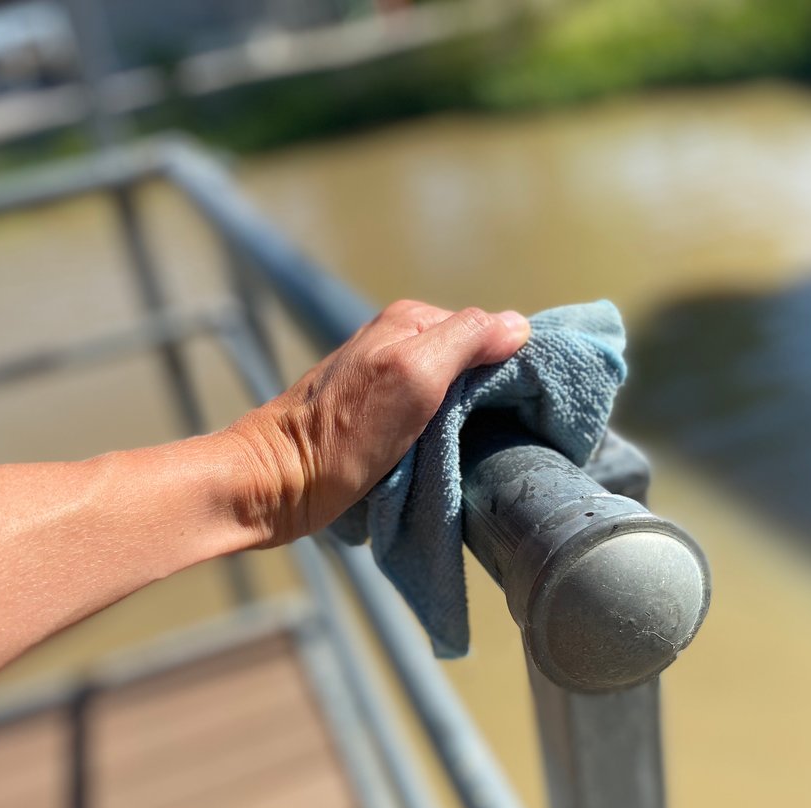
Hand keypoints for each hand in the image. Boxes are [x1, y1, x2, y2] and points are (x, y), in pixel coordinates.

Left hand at [227, 300, 530, 545]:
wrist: (278, 484)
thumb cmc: (344, 433)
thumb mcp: (414, 375)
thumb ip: (465, 340)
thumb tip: (517, 325)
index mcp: (410, 322)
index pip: (487, 332)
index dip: (513, 364)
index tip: (532, 405)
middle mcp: (398, 345)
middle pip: (471, 364)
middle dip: (494, 394)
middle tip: (511, 434)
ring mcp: (387, 383)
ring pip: (453, 395)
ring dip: (471, 420)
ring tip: (486, 449)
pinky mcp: (379, 421)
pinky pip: (431, 420)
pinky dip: (446, 436)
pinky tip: (453, 456)